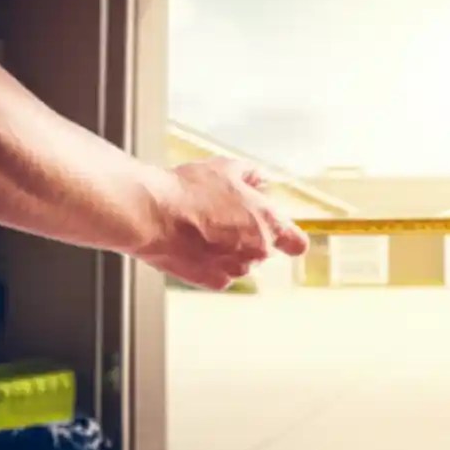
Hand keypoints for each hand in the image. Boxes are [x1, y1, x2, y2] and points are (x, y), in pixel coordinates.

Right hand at [134, 157, 308, 289]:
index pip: (297, 243)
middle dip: (249, 236)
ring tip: (203, 228)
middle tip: (223, 217)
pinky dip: (210, 264)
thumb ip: (253, 175)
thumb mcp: (227, 168)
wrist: (152, 212)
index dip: (289, 239)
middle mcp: (258, 250)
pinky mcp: (211, 281)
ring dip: (229, 251)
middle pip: (264, 249)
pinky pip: (220, 275)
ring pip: (241, 263)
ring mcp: (235, 268)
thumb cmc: (189, 189)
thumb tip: (262, 180)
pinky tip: (194, 246)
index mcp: (269, 223)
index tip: (282, 236)